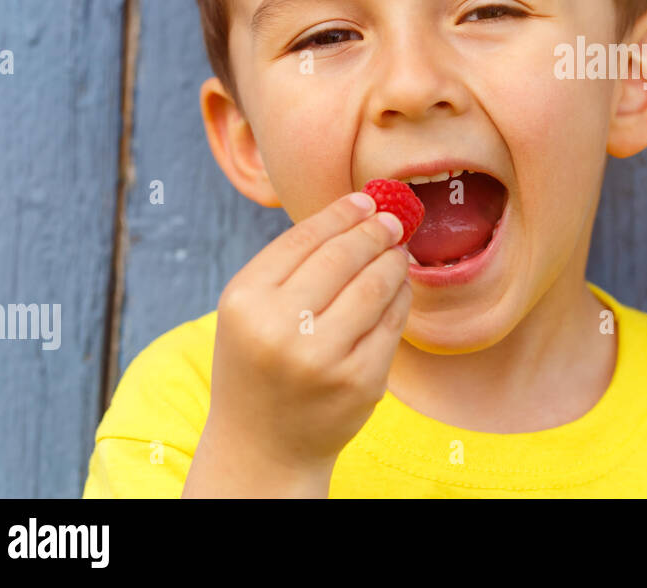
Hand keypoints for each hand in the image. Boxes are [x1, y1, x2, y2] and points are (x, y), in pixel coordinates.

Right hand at [193, 191, 411, 484]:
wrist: (262, 445)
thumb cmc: (261, 362)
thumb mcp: (252, 309)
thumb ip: (294, 262)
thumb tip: (360, 208)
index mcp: (245, 301)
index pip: (303, 238)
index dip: (341, 214)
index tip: (366, 200)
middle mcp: (280, 328)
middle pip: (343, 257)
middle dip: (374, 231)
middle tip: (393, 220)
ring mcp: (323, 358)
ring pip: (375, 285)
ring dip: (393, 261)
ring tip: (397, 252)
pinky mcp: (360, 380)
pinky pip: (392, 322)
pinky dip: (400, 298)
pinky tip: (398, 289)